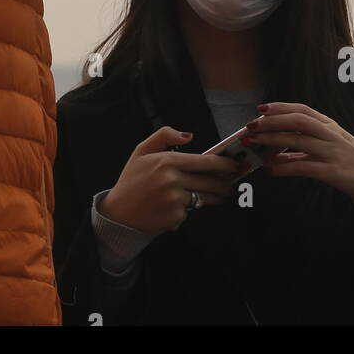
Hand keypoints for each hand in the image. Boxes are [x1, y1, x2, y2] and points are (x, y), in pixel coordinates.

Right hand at [100, 127, 247, 236]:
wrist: (119, 214)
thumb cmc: (132, 180)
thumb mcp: (141, 151)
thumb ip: (164, 136)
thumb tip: (189, 135)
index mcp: (167, 161)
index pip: (204, 161)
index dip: (224, 164)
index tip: (235, 164)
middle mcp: (172, 180)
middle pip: (210, 181)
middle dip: (225, 182)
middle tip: (233, 181)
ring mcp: (175, 200)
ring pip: (204, 197)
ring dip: (214, 196)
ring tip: (220, 194)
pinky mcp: (176, 217)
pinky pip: (191, 211)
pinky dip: (188, 209)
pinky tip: (178, 207)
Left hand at [244, 103, 353, 204]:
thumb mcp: (331, 149)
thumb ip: (304, 151)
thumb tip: (276, 157)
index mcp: (330, 126)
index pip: (302, 110)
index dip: (280, 108)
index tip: (261, 109)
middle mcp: (331, 134)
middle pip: (297, 120)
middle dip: (272, 121)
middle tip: (251, 126)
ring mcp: (333, 152)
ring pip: (298, 140)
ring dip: (272, 140)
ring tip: (254, 142)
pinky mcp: (333, 171)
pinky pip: (304, 167)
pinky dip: (285, 168)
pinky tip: (271, 170)